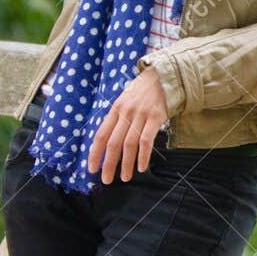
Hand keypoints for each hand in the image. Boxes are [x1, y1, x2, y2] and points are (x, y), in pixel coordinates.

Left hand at [87, 65, 170, 183]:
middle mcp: (126, 112)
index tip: (91, 169)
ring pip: (129, 144)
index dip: (94, 153)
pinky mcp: (156, 117)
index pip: (101, 134)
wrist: (164, 76)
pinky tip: (142, 167)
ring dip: (126, 164)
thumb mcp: (125, 100)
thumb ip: (117, 118)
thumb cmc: (144, 91)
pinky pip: (147, 140)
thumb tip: (108, 141)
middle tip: (106, 180)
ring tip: (125, 177)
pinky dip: (143, 156)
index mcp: (115, 109)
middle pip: (113, 143)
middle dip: (108, 164)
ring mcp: (141, 115)